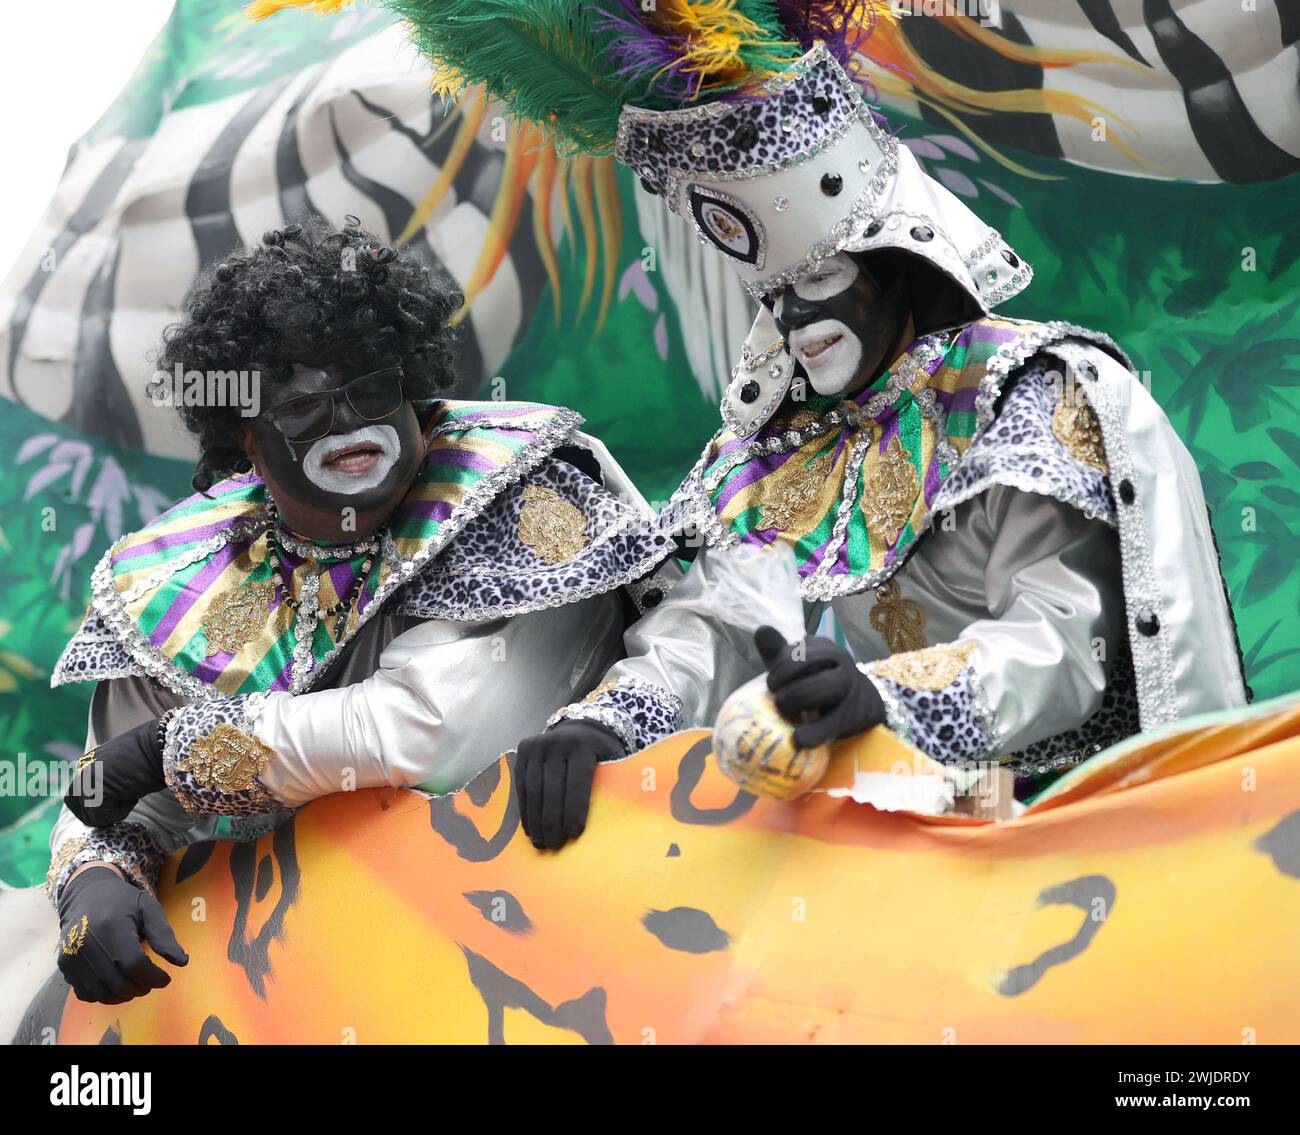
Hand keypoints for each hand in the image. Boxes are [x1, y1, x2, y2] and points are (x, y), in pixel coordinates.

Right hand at [56, 865, 187, 1003]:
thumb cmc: (122, 901)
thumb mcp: (148, 909)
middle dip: (140, 988)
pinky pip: (85, 993)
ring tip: (136, 984)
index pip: (134, 965)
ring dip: (123, 995)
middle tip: (151, 982)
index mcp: (112, 928)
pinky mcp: (65, 965)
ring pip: (102, 993)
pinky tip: (115, 985)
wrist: (85, 894)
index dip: (152, 977)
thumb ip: (164, 935)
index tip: (165, 979)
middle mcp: (88, 945)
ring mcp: (72, 957)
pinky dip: (104, 995)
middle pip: (118, 983)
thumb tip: (182, 962)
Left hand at [64, 718, 166, 826]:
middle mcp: (83, 770)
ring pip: (87, 815)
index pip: (77, 792)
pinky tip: (133, 798)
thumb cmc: (151, 757)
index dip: (96, 802)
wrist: (162, 746)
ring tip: (129, 798)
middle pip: (75, 805)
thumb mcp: (122, 768)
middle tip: (120, 804)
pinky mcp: (95, 791)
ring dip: (108, 814)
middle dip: (96, 812)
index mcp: (88, 762)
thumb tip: (106, 800)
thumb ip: (107, 780)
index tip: (119, 797)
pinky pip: (100, 818)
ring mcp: (86, 780)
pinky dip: (119, 814)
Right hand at [514, 720, 624, 850]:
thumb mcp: (612, 759)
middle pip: (552, 790)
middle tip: (554, 846)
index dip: (575, 810)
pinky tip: (531, 828)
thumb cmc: (601, 751)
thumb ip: (612, 782)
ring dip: (536, 820)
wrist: (580, 727)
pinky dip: (526, 810)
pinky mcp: (523, 751)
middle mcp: (557, 742)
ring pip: (533, 790)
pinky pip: (522, 786)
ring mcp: (537, 746)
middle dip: (553, 821)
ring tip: (541, 843)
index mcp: (582, 746)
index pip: (577, 783)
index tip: (574, 834)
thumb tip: (616, 822)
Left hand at [754, 626, 884, 747]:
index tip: (772, 683)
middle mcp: (840, 660)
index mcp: (824, 646)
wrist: (861, 703)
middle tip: (775, 695)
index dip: (779, 666)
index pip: (796, 648)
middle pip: (807, 662)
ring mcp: (849, 686)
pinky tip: (798, 739)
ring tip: (783, 710)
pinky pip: (831, 722)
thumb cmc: (820, 680)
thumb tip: (761, 629)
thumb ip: (778, 650)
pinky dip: (813, 732)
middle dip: (783, 678)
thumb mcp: (799, 665)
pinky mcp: (852, 714)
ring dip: (795, 699)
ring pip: (821, 687)